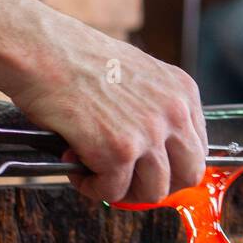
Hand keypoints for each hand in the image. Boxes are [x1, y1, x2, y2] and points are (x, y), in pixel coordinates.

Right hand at [4, 22, 207, 203]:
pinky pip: (114, 191)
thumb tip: (157, 149)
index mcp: (183, 92)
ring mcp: (149, 133)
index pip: (199, 149)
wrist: (43, 51)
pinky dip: (93, 187)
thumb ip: (156, 108)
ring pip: (154, 191)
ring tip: (98, 174)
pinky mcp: (119, 151)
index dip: (174, 167)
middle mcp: (174, 113)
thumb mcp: (139, 75)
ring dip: (124, 191)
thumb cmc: (77, 59)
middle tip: (130, 183)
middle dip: (158, 185)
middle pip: (188, 175)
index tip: (151, 171)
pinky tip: (77, 168)